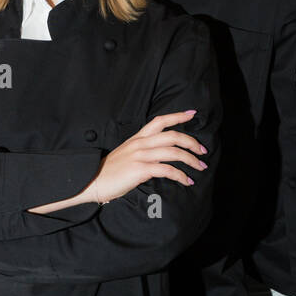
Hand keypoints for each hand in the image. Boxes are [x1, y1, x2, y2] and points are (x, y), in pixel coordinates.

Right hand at [83, 109, 206, 204]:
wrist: (92, 181)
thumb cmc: (110, 171)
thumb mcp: (127, 153)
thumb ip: (143, 150)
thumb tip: (160, 155)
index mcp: (138, 137)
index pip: (161, 120)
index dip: (178, 116)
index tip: (193, 114)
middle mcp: (141, 143)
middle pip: (173, 136)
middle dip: (192, 142)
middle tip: (203, 150)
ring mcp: (141, 156)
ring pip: (174, 152)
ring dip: (191, 160)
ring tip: (200, 167)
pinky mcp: (140, 170)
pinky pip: (167, 170)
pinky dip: (181, 176)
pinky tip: (187, 181)